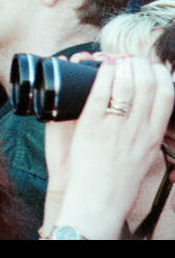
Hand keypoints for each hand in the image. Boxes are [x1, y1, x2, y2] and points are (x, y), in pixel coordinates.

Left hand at [54, 57, 174, 238]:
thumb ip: (147, 135)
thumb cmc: (120, 180)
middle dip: (139, 64)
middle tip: (131, 58)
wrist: (99, 200)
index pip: (166, 96)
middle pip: (146, 85)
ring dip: (121, 65)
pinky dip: (102, 76)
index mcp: (153, 136)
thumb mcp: (145, 156)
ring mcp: (115, 128)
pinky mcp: (91, 127)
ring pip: (125, 86)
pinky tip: (100, 66)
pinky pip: (99, 94)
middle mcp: (137, 129)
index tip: (153, 66)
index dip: (161, 75)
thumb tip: (149, 116)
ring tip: (116, 59)